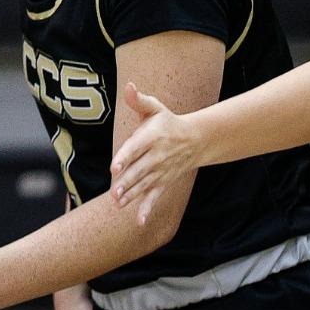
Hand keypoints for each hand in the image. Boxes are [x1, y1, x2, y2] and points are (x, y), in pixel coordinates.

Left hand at [108, 83, 203, 224]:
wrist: (195, 139)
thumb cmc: (167, 122)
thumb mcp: (155, 108)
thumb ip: (139, 100)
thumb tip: (129, 86)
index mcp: (151, 136)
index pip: (136, 147)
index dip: (125, 157)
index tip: (115, 167)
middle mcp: (156, 156)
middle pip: (139, 170)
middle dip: (127, 182)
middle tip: (114, 192)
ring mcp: (160, 171)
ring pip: (144, 185)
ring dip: (132, 195)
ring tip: (118, 203)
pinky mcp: (163, 182)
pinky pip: (155, 197)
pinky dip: (147, 209)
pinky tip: (139, 222)